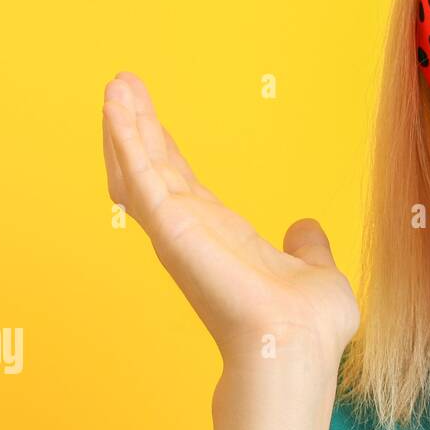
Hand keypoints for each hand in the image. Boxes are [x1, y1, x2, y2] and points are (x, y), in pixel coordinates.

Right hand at [101, 72, 358, 367]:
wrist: (298, 346)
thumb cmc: (307, 326)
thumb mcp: (314, 270)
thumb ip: (307, 248)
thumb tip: (305, 227)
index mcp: (222, 239)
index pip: (183, 185)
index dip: (165, 151)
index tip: (149, 120)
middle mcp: (192, 234)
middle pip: (155, 169)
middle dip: (137, 128)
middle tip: (122, 85)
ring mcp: (178, 232)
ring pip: (140, 169)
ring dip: (125, 127)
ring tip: (115, 84)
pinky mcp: (172, 230)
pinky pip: (142, 178)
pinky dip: (126, 140)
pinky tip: (116, 107)